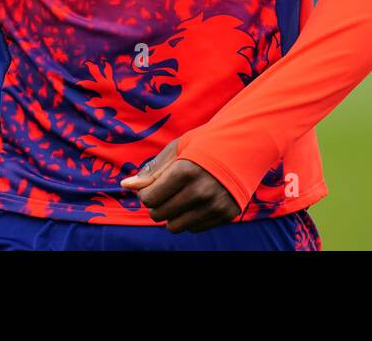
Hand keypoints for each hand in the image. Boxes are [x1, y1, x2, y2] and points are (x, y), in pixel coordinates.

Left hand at [120, 137, 241, 232]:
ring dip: (171, 215)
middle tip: (164, 192)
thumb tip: (126, 185)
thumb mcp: (178, 148)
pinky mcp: (226, 214)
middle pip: (159, 214)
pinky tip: (196, 201)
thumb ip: (152, 169)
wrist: (246, 145)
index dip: (145, 193)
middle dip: (156, 205)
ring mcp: (215, 205)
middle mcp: (201, 191)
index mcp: (186, 170)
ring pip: (175, 226)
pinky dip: (189, 218)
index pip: (149, 198)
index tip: (152, 185)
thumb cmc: (205, 144)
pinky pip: (194, 228)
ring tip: (179, 198)